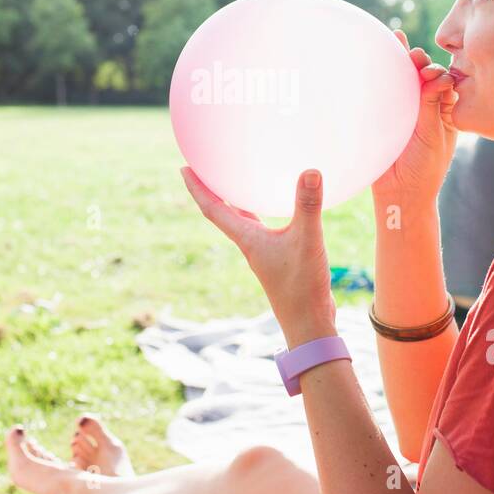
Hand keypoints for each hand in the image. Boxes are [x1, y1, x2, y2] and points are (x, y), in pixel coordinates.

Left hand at [181, 166, 335, 348]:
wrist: (308, 324)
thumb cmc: (301, 285)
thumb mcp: (306, 239)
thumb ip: (308, 206)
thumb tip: (310, 171)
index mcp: (247, 239)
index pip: (213, 209)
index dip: (197, 188)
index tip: (183, 168)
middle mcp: (251, 245)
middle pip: (223, 213)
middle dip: (211, 190)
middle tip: (203, 168)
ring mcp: (264, 253)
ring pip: (243, 222)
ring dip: (234, 202)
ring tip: (233, 182)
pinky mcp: (280, 259)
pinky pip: (263, 229)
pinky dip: (261, 214)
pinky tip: (276, 209)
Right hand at [371, 30, 459, 203]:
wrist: (400, 194)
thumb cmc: (425, 169)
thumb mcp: (434, 135)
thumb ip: (434, 106)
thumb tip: (440, 76)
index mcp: (444, 111)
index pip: (442, 81)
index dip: (437, 71)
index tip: (433, 73)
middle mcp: (424, 107)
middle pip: (420, 75)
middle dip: (418, 60)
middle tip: (413, 54)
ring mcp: (403, 111)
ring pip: (401, 80)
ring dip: (399, 60)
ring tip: (397, 38)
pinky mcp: (383, 116)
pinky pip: (382, 93)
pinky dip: (380, 75)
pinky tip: (377, 55)